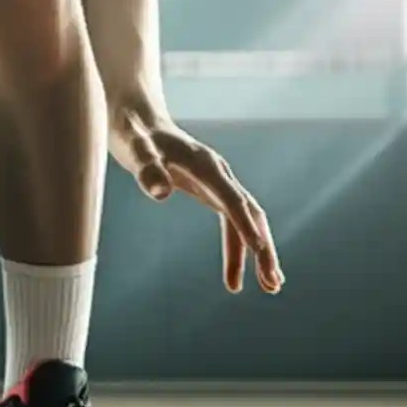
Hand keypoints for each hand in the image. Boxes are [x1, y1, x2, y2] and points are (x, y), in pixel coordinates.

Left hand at [111, 115, 283, 294]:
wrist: (138, 118)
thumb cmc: (135, 134)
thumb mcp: (134, 151)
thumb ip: (147, 170)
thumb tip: (160, 194)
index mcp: (206, 165)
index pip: (232, 199)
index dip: (245, 225)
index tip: (260, 250)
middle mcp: (219, 174)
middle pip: (250, 213)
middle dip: (263, 249)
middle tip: (271, 285)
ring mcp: (218, 182)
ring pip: (247, 220)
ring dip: (258, 253)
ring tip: (269, 287)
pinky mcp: (210, 190)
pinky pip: (231, 221)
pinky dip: (238, 247)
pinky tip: (236, 275)